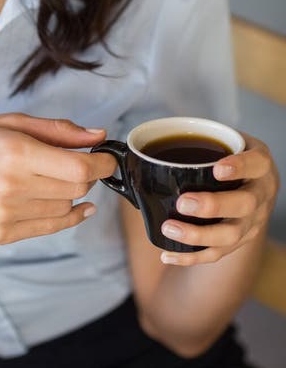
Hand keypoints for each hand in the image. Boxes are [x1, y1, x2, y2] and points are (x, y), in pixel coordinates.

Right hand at [0, 113, 116, 243]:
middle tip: (76, 161)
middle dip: (86, 174)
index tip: (106, 157)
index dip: (102, 164)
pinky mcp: (3, 234)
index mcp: (15, 153)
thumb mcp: (10, 122)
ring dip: (70, 192)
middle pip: (76, 188)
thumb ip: (58, 130)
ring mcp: (7, 214)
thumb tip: (98, 135)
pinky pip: (51, 227)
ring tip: (50, 177)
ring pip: (66, 207)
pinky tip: (66, 202)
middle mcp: (12, 187)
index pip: (78, 169)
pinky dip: (66, 215)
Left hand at [159, 132, 279, 264]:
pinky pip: (219, 253)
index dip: (240, 168)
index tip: (217, 169)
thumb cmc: (231, 155)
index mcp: (259, 166)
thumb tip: (136, 150)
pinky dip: (192, 257)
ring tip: (169, 228)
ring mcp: (253, 221)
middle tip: (183, 202)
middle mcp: (261, 194)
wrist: (256, 180)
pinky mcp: (241, 239)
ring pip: (232, 235)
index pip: (256, 164)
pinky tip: (168, 254)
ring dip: (199, 235)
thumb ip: (196, 139)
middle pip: (245, 205)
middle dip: (213, 206)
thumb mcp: (225, 139)